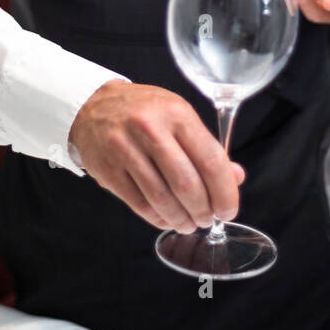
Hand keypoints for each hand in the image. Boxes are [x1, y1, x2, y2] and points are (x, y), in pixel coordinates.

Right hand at [69, 80, 245, 233]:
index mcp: (177, 114)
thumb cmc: (144, 111)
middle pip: (186, 184)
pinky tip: (167, 219)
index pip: (210, 160)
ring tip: (189, 223)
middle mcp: (150, 129)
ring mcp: (125, 150)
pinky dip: (158, 218)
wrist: (93, 105)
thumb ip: (207, 148)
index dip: (224, 192)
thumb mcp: (179, 116)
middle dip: (203, 210)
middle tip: (208, 219)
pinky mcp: (108, 170)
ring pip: (162, 198)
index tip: (228, 209)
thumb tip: (236, 177)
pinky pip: (140, 204)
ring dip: (181, 218)